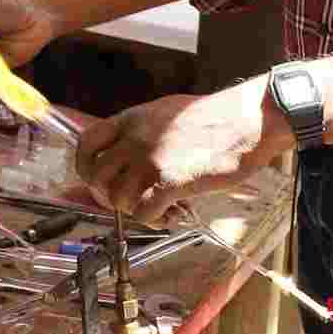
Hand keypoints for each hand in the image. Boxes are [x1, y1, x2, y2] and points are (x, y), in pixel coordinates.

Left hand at [77, 84, 286, 225]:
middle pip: (97, 178)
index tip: (98, 179)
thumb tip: (129, 152)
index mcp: (131, 120)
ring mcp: (149, 161)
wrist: (246, 120)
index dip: (86, 166)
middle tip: (132, 201)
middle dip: (111, 195)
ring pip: (117, 200)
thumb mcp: (166, 112)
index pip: (86, 143)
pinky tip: (173, 213)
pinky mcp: (169, 182)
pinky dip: (155, 220)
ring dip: (135, 210)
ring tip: (159, 208)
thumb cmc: (214, 117)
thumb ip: (141, 131)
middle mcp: (133, 140)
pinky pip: (142, 214)